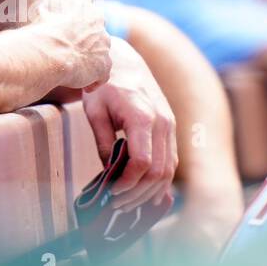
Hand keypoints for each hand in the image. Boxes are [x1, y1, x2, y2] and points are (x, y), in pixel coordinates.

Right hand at [5, 0, 110, 90]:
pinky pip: (100, 72)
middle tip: (61, 45)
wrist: (46, 54)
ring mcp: (103, 42)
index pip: (82, 1)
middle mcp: (98, 18)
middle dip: (80, 35)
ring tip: (66, 64)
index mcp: (81, 0)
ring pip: (96, 48)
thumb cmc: (35, 23)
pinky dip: (91, 76)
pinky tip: (77, 80)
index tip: (59, 22)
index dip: (70, 13)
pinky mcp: (104, 65)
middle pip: (91, 26)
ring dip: (85, 56)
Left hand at [80, 37, 177, 212]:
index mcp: (143, 117)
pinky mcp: (171, 128)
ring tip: (128, 201)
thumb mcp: (95, 112)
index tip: (111, 192)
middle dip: (138, 193)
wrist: (124, 61)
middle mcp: (163, 123)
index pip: (142, 163)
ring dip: (150, 191)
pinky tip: (145, 192)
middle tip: (117, 205)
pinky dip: (160, 180)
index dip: (127, 183)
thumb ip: (103, 142)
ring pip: (169, 170)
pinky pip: (171, 160)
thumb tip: (109, 172)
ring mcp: (170, 125)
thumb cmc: (105, 85)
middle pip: (159, 172)